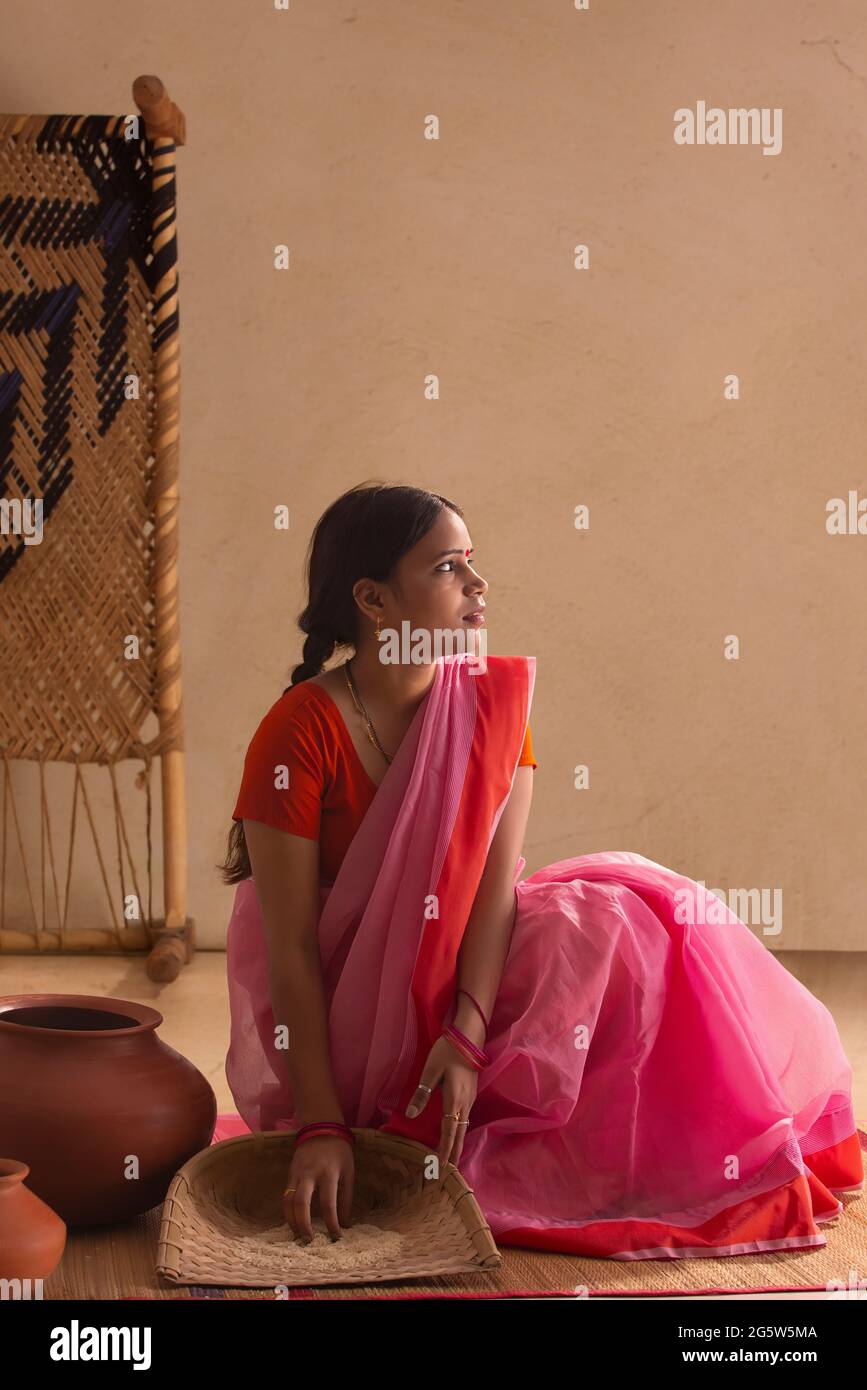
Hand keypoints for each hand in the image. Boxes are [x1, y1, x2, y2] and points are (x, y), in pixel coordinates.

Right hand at [282, 1136, 353, 1242]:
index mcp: (329, 1173)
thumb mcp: (349, 1171)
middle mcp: (310, 1174)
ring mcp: (297, 1174)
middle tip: (310, 1241)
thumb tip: (346, 1223)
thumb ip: (346, 1198)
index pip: (328, 1204)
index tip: (336, 1236)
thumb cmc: (339, 1151)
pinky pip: (285, 1196)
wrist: (321, 1127)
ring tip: (299, 1236)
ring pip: (288, 1202)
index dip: (332, 1223)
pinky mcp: (289, 1174)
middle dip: (304, 1225)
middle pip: (301, 1204)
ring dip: (292, 1221)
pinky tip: (293, 1222)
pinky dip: (288, 1212)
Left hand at [404, 1034, 478, 1177]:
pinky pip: (465, 1119)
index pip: (449, 1132)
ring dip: (458, 1143)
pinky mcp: (470, 1093)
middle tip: (449, 1172)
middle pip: (460, 1134)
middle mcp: (465, 1104)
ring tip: (452, 1158)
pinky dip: (460, 1131)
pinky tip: (455, 1133)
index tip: (441, 1167)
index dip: (445, 1150)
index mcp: (454, 1100)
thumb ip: (421, 1095)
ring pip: (464, 1127)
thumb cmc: (447, 1052)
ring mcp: (470, 1099)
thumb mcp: (430, 1072)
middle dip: (455, 1153)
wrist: (469, 1037)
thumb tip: (410, 1115)